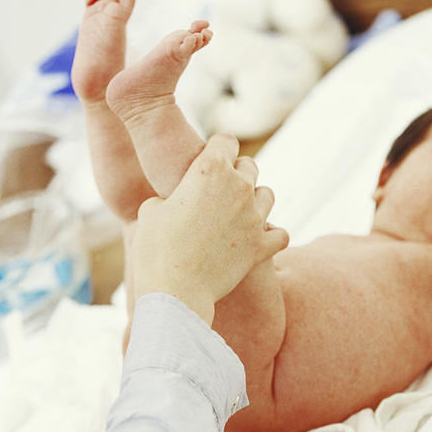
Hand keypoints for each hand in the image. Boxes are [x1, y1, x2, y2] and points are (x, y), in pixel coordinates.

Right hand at [132, 133, 288, 322]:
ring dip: (255, 200)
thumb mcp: (150, 209)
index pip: (226, 140)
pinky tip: (259, 239)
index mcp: (209, 169)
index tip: (209, 160)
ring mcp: (254, 218)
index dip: (217, 148)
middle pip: (249, 166)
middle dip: (236, 174)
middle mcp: (238, 187)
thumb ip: (171, 195)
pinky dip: (272, 235)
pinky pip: (280, 233)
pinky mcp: (262, 247)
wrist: (175, 291)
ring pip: (268, 194)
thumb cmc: (156, 249)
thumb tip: (178, 202)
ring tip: (239, 214)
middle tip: (219, 193)